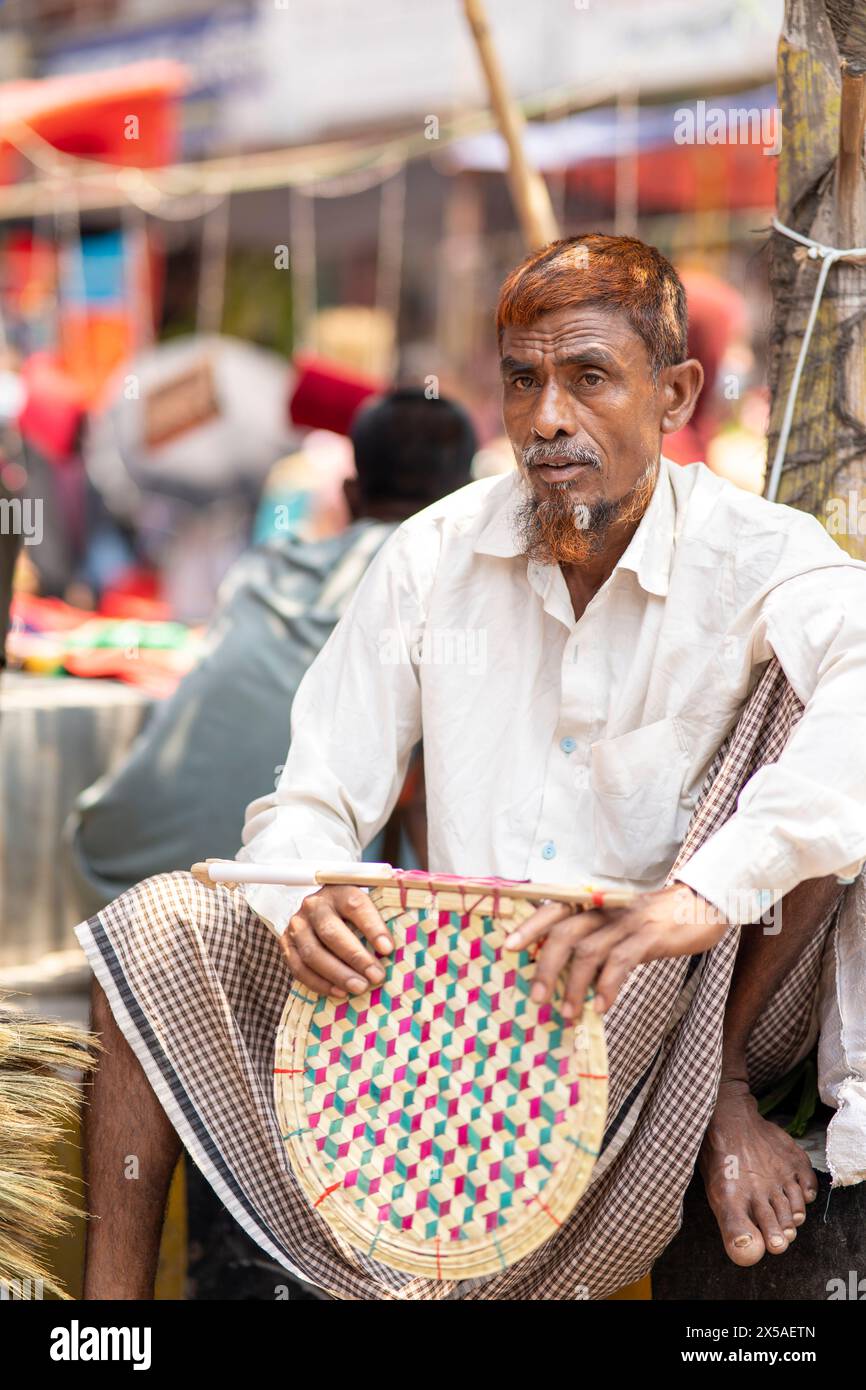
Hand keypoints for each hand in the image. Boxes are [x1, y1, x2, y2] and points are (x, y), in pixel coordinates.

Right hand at [281, 885, 392, 997]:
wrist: (321, 910)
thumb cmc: (353, 913)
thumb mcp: (367, 906)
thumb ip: (381, 920)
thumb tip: (399, 948)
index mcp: (339, 890)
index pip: (355, 905)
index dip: (372, 927)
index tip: (388, 949)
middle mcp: (315, 906)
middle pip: (331, 932)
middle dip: (356, 957)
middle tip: (376, 976)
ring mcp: (297, 925)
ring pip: (313, 953)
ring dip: (338, 974)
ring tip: (360, 988)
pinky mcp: (287, 944)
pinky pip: (299, 968)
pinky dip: (319, 983)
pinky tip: (339, 992)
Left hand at [504, 883, 730, 1017]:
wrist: (702, 905)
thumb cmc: (656, 920)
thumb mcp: (620, 924)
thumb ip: (596, 940)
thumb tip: (566, 973)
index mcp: (596, 903)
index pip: (554, 909)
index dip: (530, 926)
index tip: (509, 947)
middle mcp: (606, 908)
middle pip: (565, 933)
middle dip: (546, 966)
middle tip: (536, 997)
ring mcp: (627, 921)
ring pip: (589, 951)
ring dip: (574, 985)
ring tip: (568, 1013)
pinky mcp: (649, 936)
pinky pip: (621, 962)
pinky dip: (607, 986)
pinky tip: (601, 1006)